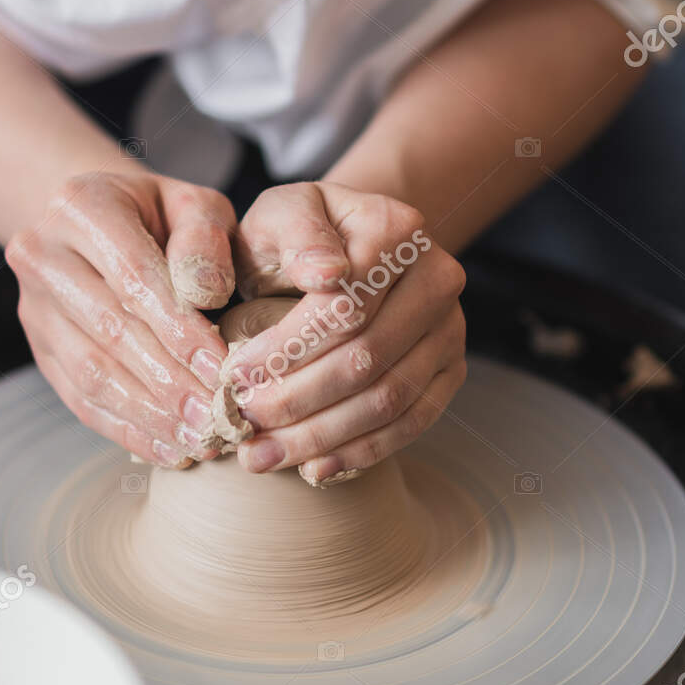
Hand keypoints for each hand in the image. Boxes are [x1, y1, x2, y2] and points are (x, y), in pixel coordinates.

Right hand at [7, 167, 235, 464]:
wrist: (101, 223)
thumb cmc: (163, 217)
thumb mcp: (194, 205)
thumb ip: (206, 238)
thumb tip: (206, 293)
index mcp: (81, 206)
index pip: (133, 278)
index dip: (179, 329)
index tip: (224, 369)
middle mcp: (41, 254)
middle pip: (109, 330)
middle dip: (169, 381)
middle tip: (218, 415)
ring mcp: (33, 307)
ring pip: (91, 373)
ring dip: (150, 414)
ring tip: (201, 438)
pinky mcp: (40, 350)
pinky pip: (81, 400)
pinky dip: (128, 430)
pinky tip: (172, 450)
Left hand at [230, 180, 466, 482]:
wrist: (344, 250)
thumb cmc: (298, 236)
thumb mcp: (282, 214)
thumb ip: (295, 234)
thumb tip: (326, 274)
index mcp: (395, 229)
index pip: (343, 307)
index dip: (285, 350)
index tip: (232, 378)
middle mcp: (437, 277)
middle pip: (366, 359)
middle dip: (295, 402)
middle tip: (241, 427)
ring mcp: (451, 328)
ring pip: (388, 399)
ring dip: (320, 438)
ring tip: (262, 457)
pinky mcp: (452, 370)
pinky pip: (412, 423)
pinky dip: (360, 452)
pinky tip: (313, 469)